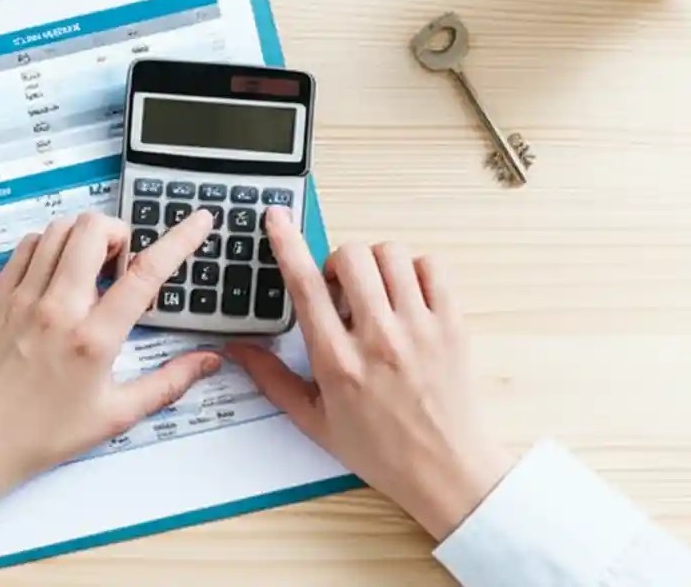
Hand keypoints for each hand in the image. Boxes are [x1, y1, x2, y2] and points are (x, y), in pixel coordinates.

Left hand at [0, 211, 218, 517]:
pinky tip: (57, 272)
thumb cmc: (42, 435)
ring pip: (60, 230)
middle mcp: (58, 309)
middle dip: (120, 232)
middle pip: (95, 230)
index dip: (179, 240)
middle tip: (123, 261)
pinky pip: (28, 246)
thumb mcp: (116, 415)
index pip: (145, 273)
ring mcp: (23, 298)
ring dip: (85, 236)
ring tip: (91, 267)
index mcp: (94, 340)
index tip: (199, 221)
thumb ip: (168, 383)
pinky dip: (50, 245)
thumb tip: (207, 361)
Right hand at [224, 207, 510, 540]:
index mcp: (338, 362)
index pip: (305, 286)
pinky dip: (414, 270)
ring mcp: (420, 329)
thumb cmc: (381, 451)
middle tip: (339, 288)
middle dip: (337, 261)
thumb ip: (272, 379)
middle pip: (351, 257)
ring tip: (374, 292)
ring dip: (374, 263)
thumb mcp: (314, 421)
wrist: (447, 472)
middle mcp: (378, 339)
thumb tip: (237, 349)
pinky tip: (406, 296)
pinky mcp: (453, 325)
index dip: (287, 244)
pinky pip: (432, 266)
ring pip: (391, 254)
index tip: (277, 219)